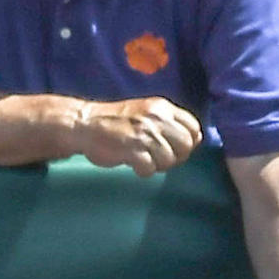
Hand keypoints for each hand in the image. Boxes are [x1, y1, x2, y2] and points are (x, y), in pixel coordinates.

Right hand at [71, 98, 201, 173]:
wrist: (85, 123)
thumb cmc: (116, 121)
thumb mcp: (146, 111)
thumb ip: (168, 122)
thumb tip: (193, 141)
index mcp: (162, 108)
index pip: (194, 126)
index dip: (189, 141)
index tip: (176, 147)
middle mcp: (156, 119)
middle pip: (186, 145)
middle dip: (176, 156)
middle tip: (160, 158)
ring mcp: (144, 135)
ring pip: (169, 159)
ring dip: (158, 165)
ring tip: (144, 160)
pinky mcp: (132, 150)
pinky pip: (150, 169)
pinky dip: (143, 171)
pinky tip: (134, 164)